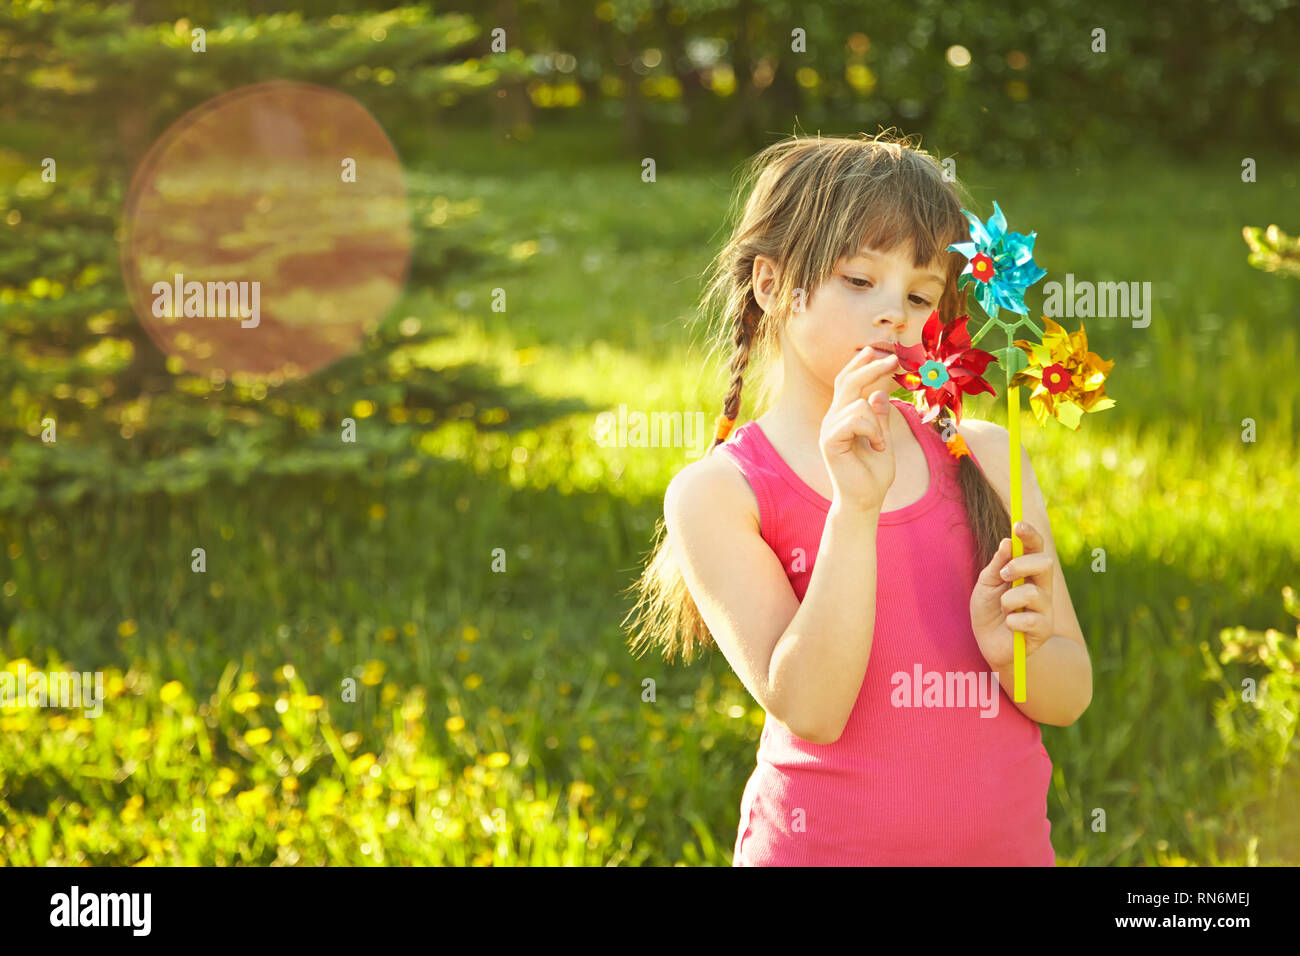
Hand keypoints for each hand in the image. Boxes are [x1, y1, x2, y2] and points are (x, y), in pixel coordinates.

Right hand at [819, 348, 899, 513]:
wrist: (865, 500)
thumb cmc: (874, 474)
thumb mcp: (884, 438)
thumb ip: (880, 416)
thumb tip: (880, 392)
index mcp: (842, 416)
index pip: (846, 381)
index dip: (860, 364)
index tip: (877, 351)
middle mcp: (832, 419)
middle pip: (848, 381)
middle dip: (872, 367)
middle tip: (895, 360)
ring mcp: (828, 429)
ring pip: (858, 403)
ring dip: (878, 423)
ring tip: (882, 444)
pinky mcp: (830, 440)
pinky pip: (856, 419)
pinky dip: (873, 432)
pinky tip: (878, 448)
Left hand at [970, 520, 1055, 671]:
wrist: (989, 644)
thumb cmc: (988, 611)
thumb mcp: (986, 584)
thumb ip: (997, 564)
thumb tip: (1007, 541)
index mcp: (1028, 572)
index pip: (1036, 548)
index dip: (1030, 535)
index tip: (1018, 525)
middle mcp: (1041, 587)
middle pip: (1045, 563)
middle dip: (1021, 565)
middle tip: (1003, 574)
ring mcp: (1045, 608)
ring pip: (1034, 593)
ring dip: (1010, 599)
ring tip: (1003, 609)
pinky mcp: (1044, 629)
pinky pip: (1031, 619)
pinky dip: (1013, 621)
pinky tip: (1009, 626)